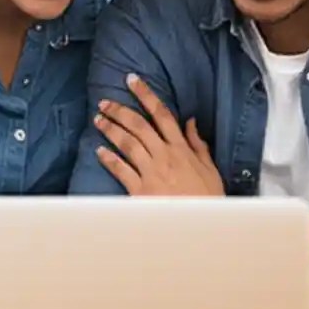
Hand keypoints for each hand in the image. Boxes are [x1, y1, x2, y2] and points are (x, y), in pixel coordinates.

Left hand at [93, 73, 223, 195]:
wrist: (200, 227)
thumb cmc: (207, 200)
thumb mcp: (210, 169)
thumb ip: (198, 144)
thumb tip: (190, 121)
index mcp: (181, 149)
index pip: (161, 114)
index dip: (146, 95)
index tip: (133, 81)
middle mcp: (164, 156)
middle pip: (138, 125)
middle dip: (120, 110)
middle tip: (105, 101)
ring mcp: (151, 172)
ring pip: (127, 143)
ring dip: (111, 129)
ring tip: (98, 119)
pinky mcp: (139, 190)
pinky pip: (121, 170)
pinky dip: (109, 159)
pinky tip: (99, 151)